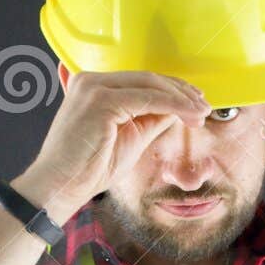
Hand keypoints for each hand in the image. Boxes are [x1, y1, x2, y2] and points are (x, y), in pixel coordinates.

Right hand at [14, 70, 209, 223]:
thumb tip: (177, 110)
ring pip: (151, 86)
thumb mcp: (129, 139)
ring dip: (182, 99)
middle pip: (148, 79)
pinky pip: (148, 99)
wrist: (60, 186)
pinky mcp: (101, 100)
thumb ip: (150, 120)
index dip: (171, 90)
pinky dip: (174, 106)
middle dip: (181, 92)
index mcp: (93, 87)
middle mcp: (91, 81)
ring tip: (201, 114)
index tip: (194, 103)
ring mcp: (94, 87)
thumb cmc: (88, 169)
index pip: (140, 81)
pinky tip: (190, 116)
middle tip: (204, 106)